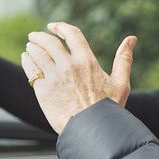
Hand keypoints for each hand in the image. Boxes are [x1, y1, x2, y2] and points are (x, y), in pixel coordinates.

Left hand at [20, 22, 135, 133]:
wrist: (90, 131)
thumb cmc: (108, 109)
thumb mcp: (121, 83)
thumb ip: (124, 59)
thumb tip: (132, 38)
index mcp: (87, 62)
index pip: (72, 34)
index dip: (61, 27)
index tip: (53, 26)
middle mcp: (69, 67)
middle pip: (49, 42)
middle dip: (39, 36)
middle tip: (34, 36)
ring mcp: (54, 78)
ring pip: (37, 54)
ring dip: (32, 47)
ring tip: (30, 47)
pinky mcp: (43, 91)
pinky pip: (31, 70)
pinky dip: (27, 61)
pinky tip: (26, 59)